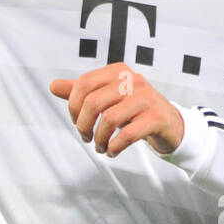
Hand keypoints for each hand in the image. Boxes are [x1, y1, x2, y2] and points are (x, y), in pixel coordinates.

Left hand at [49, 62, 184, 157]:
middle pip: (93, 103)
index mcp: (117, 71)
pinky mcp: (156, 118)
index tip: (77, 122)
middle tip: (86, 138)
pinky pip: (128, 134)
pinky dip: (115, 147)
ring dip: (99, 139)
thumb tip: (53, 85)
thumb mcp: (107, 97)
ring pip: (109, 119)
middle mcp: (133, 80)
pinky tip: (113, 151)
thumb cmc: (134, 109)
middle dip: (84, 126)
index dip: (73, 106)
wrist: (170, 123)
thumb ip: (81, 91)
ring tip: (101, 147)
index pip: (84, 84)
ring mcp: (146, 98)